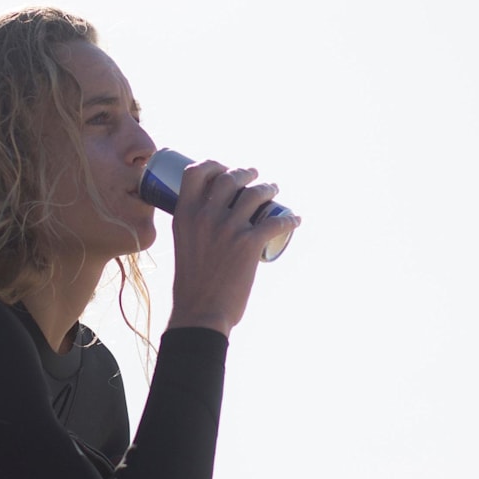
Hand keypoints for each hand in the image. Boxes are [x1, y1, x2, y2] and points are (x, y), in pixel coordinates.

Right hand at [165, 160, 299, 337]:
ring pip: (254, 194)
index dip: (212, 165)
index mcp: (184, 215)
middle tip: (254, 177)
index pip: (194, 173)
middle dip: (245, 173)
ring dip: (268, 188)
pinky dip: (288, 218)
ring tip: (273, 191)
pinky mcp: (249, 243)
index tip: (223, 170)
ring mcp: (228, 228)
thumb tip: (208, 224)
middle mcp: (205, 216)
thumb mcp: (184, 248)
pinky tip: (294, 219)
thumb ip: (194, 232)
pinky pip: (275, 221)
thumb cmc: (191, 288)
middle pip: (229, 178)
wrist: (200, 314)